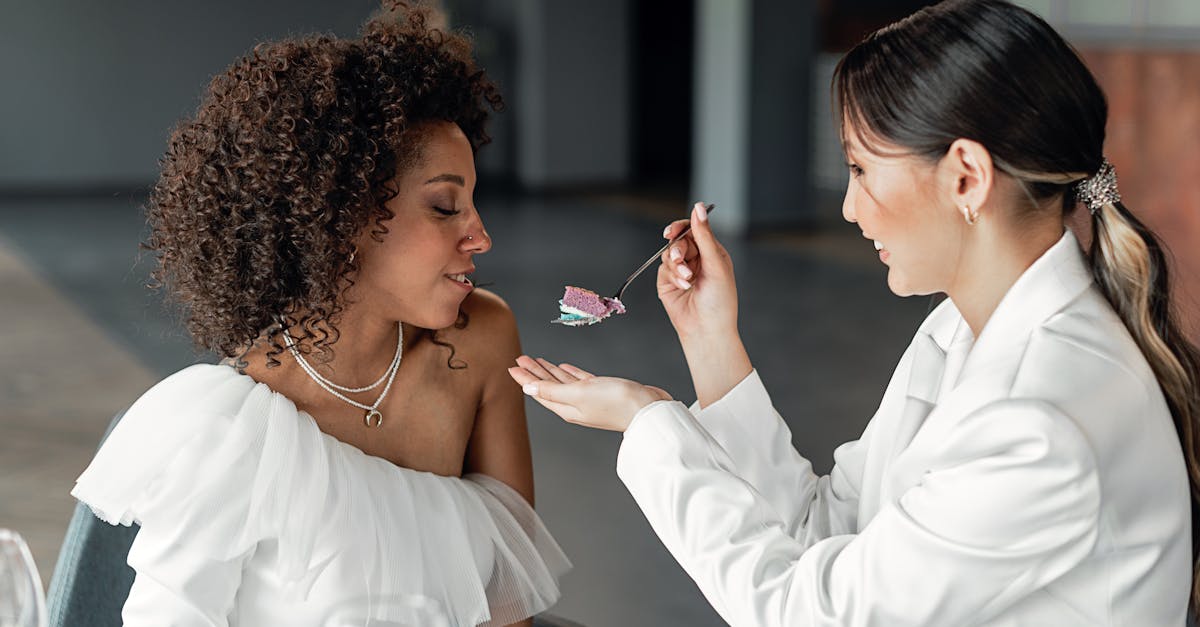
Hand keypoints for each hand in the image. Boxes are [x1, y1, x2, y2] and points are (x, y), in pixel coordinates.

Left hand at [508, 356, 671, 431]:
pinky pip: (579, 380)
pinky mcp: (602, 392)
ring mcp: (588, 398)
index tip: (512, 366)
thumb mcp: (579, 394)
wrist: (647, 409)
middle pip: (548, 385)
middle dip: (534, 372)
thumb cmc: (616, 402)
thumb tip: (528, 390)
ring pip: (562, 382)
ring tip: (537, 360)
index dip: (525, 378)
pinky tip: (564, 367)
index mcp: (566, 407)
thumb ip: (553, 391)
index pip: (539, 391)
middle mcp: (575, 404)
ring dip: (549, 371)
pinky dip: (570, 373)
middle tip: (521, 358)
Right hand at [658, 202, 753, 406]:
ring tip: (687, 279)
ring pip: (669, 254)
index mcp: (712, 252)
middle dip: (678, 249)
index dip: (683, 227)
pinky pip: (664, 269)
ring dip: (676, 265)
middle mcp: (697, 260)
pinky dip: (673, 276)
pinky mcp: (668, 283)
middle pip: (679, 241)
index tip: (673, 231)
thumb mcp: (715, 264)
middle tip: (679, 258)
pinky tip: (683, 286)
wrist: (707, 329)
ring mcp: (681, 271)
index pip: (694, 230)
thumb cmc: (720, 300)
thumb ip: (704, 235)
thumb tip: (698, 208)